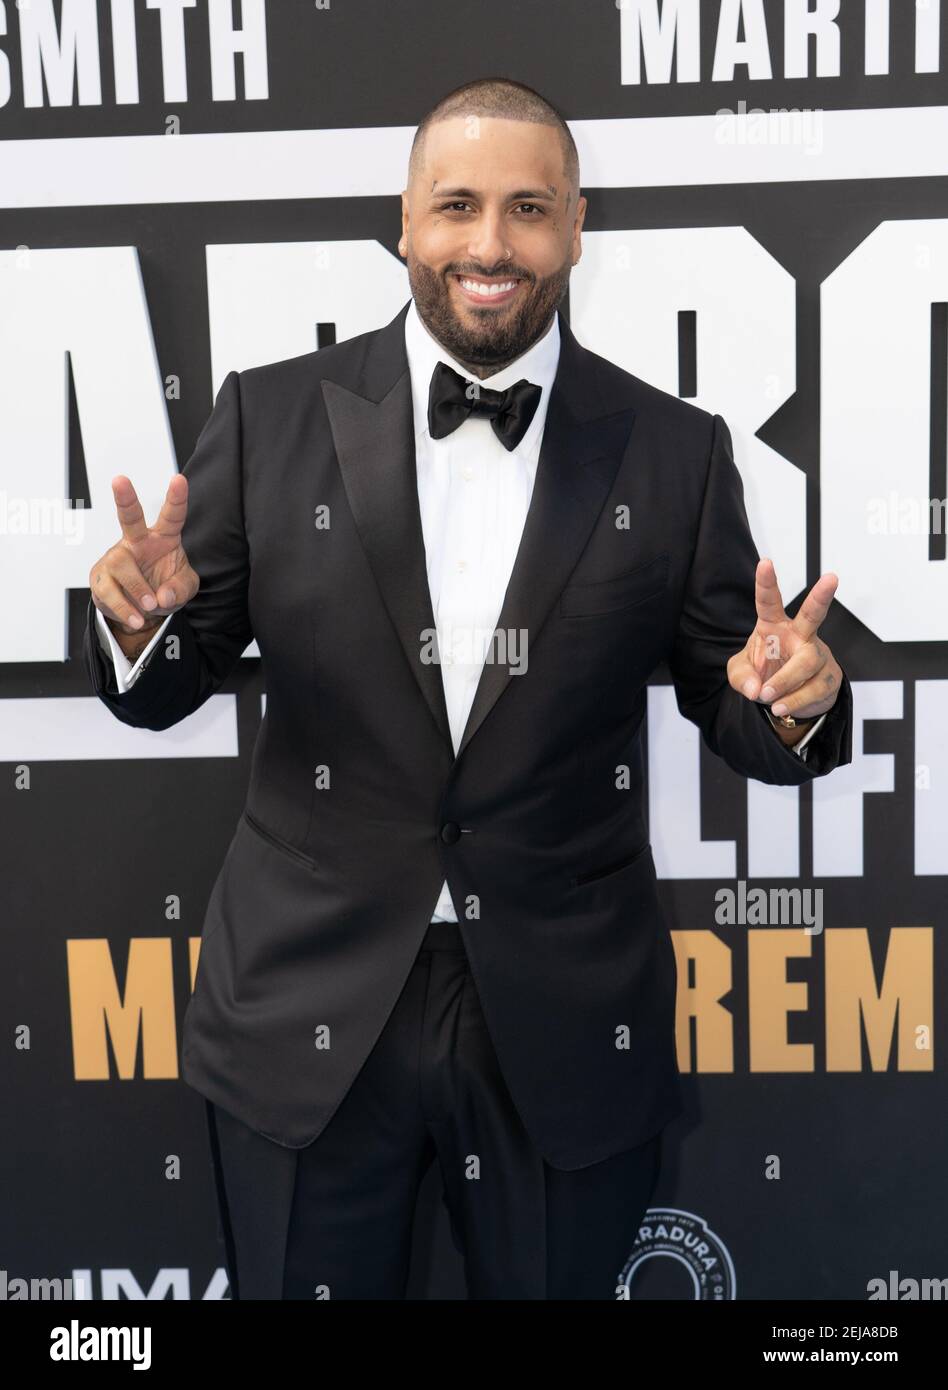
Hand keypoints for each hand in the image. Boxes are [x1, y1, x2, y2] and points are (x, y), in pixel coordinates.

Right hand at [89, 475, 198, 634]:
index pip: (172, 516)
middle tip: (119, 480)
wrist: (142, 611)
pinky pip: (110, 592)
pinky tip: (136, 618)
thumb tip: (162, 595)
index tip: (179, 479)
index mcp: (162, 537)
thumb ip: (181, 588)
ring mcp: (116, 558)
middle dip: (125, 498)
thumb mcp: (185, 589)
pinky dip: (125, 609)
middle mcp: (136, 542)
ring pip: (123, 567)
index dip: (177, 498)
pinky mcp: (100, 578)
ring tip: (149, 606)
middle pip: (129, 518)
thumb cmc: (165, 587)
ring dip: (138, 589)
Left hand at [727, 558, 841, 721]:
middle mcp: (799, 635)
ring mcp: (817, 655)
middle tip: (832, 578)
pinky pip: (814, 688)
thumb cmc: (762, 674)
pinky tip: (781, 707)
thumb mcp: (740, 674)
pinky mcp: (829, 677)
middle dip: (821, 597)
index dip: (766, 583)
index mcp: (774, 625)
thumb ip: (741, 678)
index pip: (769, 602)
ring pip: (806, 662)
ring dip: (785, 682)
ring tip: (766, 697)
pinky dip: (794, 700)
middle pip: (813, 615)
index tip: (765, 562)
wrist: (785, 700)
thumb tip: (756, 689)